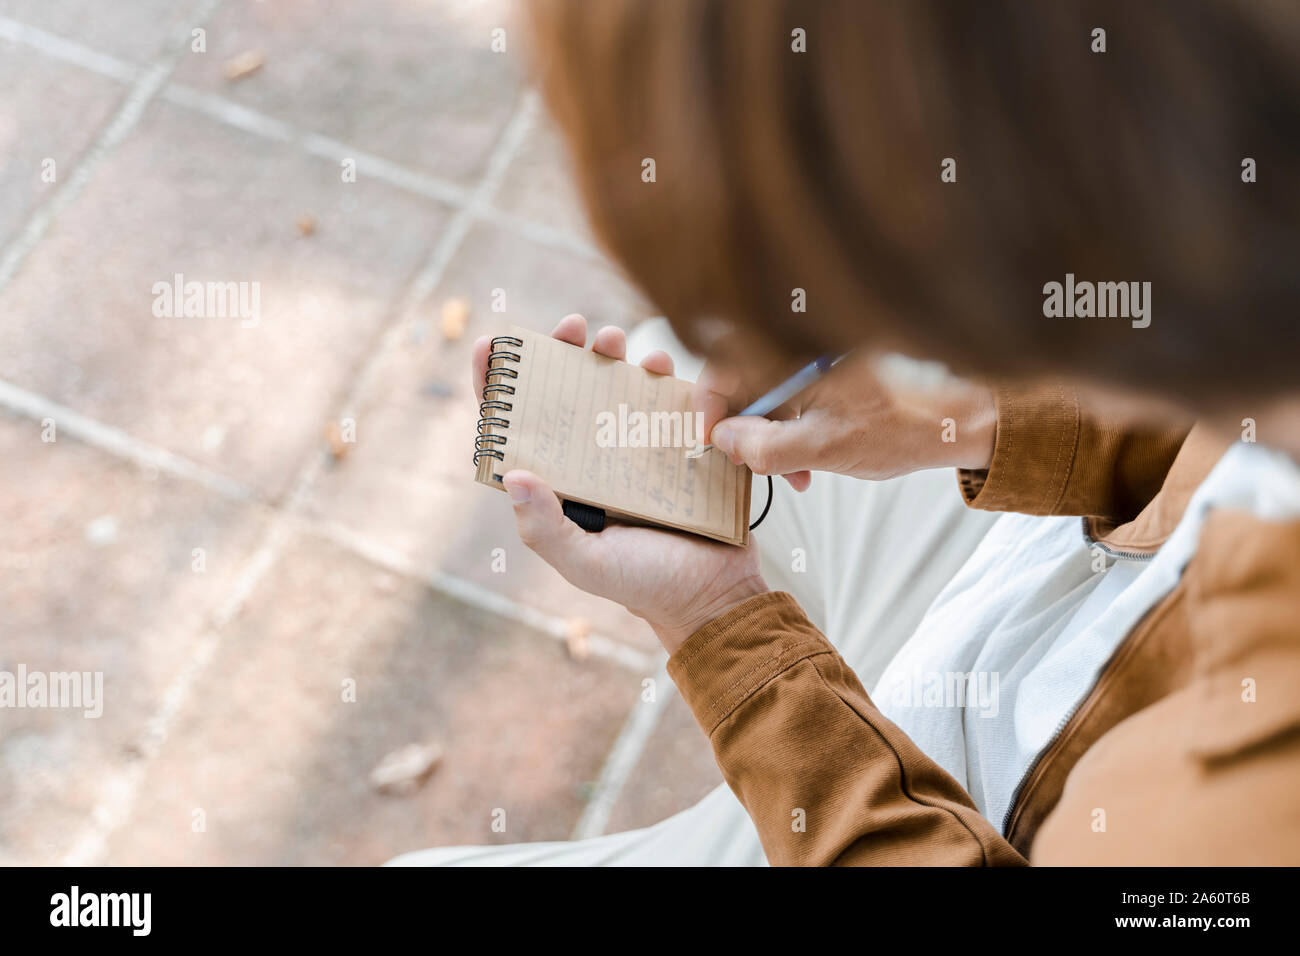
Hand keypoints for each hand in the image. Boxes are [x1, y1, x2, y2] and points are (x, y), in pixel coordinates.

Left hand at [472, 315, 769, 653]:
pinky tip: (664, 365)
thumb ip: (545, 528)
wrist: (718, 596)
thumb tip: (512, 475)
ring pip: (613, 387)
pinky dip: (662, 375)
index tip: (491, 346)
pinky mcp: (678, 444)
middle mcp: (592, 463)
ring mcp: (635, 451)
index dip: (499, 388)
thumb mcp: (585, 564)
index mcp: (560, 488)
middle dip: (565, 353)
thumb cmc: (645, 586)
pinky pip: (664, 399)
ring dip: (612, 355)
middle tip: (575, 328)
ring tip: (618, 342)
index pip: (517, 431)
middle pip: (566, 394)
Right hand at [694, 353, 995, 490]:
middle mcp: (802, 347)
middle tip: (750, 465)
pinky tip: (809, 462)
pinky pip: (795, 398)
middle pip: (743, 378)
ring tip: (793, 474)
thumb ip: (763, 446)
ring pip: (769, 394)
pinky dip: (794, 429)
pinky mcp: (832, 375)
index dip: (707, 401)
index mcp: (796, 351)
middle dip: (743, 428)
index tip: (711, 438)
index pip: (723, 360)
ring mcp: (817, 361)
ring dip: (770, 436)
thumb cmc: (901, 430)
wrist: (960, 421)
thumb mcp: (821, 448)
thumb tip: (723, 438)